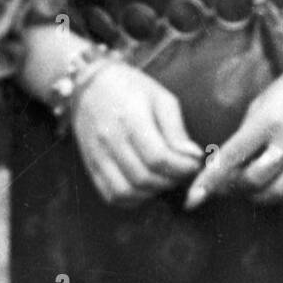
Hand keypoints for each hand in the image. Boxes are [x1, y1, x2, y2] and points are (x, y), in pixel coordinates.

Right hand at [71, 61, 204, 207]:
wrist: (88, 84)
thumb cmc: (129, 87)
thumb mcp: (160, 98)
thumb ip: (176, 129)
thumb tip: (194, 156)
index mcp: (130, 118)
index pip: (158, 158)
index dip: (182, 167)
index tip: (193, 163)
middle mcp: (110, 140)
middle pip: (144, 177)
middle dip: (171, 180)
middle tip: (181, 171)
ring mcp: (97, 155)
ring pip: (127, 192)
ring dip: (151, 192)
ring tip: (163, 178)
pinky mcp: (90, 166)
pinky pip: (111, 195)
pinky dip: (132, 198)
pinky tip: (144, 185)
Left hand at [184, 54, 282, 208]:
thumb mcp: (263, 101)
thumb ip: (246, 134)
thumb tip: (225, 167)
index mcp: (268, 119)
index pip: (231, 157)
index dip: (209, 180)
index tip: (192, 199)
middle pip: (254, 181)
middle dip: (235, 187)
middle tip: (228, 183)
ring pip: (280, 193)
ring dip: (260, 196)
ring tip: (253, 186)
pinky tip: (279, 184)